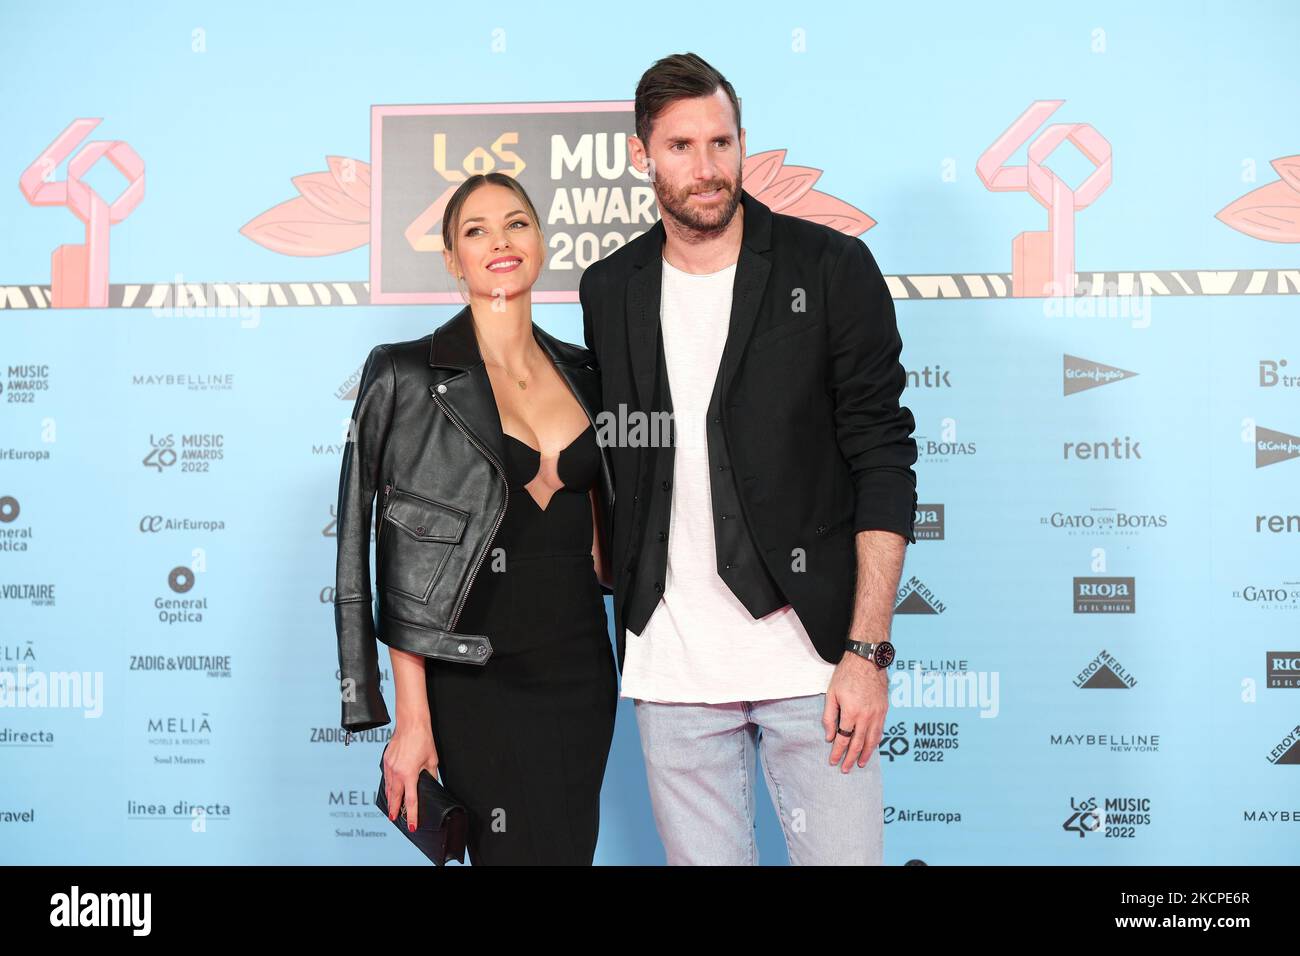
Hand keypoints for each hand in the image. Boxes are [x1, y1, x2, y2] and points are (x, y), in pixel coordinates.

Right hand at [383, 722, 439, 831]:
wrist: (411, 723)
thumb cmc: (423, 739)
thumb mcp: (432, 760)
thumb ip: (431, 775)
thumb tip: (431, 784)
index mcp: (409, 774)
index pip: (411, 800)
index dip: (412, 815)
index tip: (412, 825)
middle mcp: (397, 772)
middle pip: (394, 797)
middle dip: (394, 810)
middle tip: (394, 819)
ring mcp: (389, 766)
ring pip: (388, 787)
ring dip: (390, 798)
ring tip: (391, 807)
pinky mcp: (386, 760)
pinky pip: (386, 777)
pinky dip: (387, 785)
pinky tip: (390, 789)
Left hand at [822, 651, 889, 772]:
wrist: (867, 660)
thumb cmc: (846, 674)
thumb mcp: (832, 694)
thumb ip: (830, 716)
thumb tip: (830, 736)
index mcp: (851, 712)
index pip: (843, 739)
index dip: (838, 752)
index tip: (833, 761)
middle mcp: (866, 716)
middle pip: (858, 743)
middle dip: (851, 758)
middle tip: (846, 769)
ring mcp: (877, 714)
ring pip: (872, 740)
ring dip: (866, 754)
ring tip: (860, 763)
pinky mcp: (884, 710)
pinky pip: (880, 730)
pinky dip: (876, 742)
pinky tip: (871, 747)